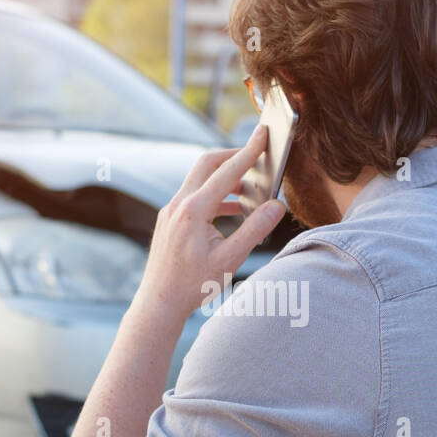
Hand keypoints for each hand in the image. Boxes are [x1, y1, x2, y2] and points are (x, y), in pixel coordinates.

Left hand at [133, 125, 285, 324]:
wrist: (159, 303)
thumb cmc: (193, 286)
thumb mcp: (230, 260)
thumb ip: (255, 230)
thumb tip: (277, 205)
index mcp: (194, 210)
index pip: (227, 171)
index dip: (249, 151)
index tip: (263, 133)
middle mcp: (179, 204)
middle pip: (207, 164)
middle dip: (233, 155)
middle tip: (257, 154)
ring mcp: (171, 211)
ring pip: (200, 180)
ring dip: (225, 178)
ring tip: (250, 189)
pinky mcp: (169, 220)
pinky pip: (194, 196)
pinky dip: (215, 195)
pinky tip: (232, 209)